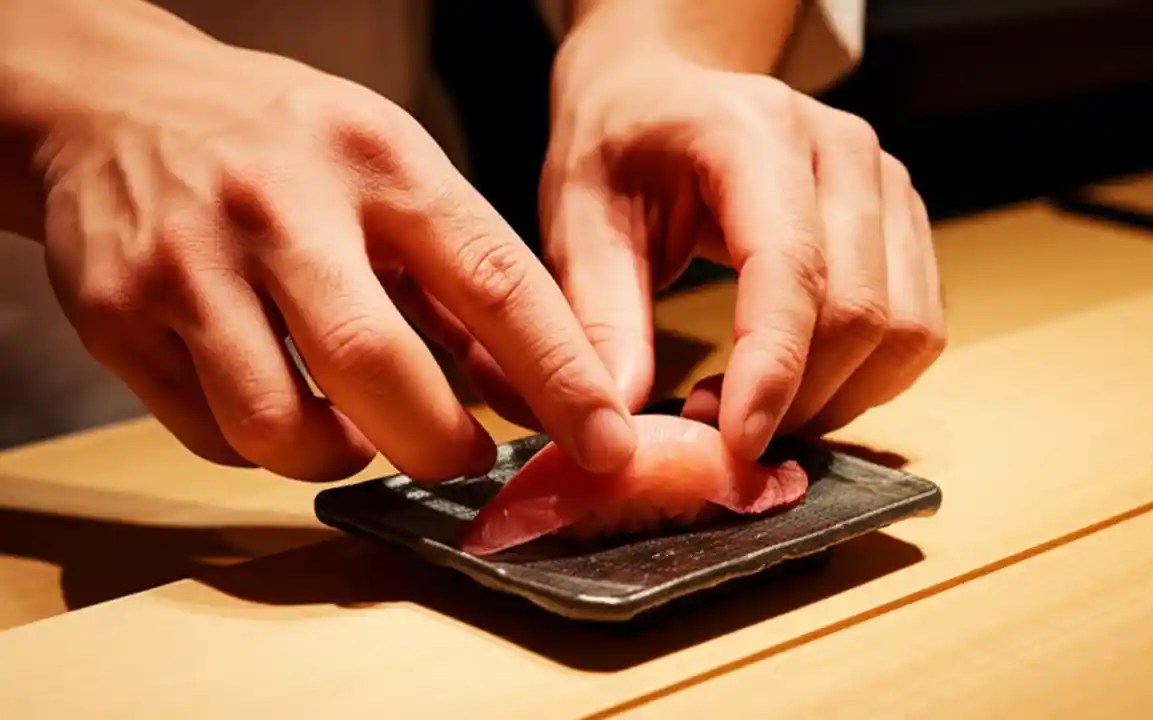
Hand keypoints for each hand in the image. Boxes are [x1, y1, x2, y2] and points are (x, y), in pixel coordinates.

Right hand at [29, 15, 635, 480]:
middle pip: (378, 367)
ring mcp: (189, 262)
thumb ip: (463, 280)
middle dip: (439, 444)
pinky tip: (278, 400)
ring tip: (354, 429)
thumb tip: (535, 393)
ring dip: (339, 457)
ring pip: (280, 427)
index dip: (559, 376)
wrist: (114, 103)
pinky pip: (213, 437)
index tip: (604, 444)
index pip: (494, 280)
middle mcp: (282, 206)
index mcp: (378, 161)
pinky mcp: (116, 316)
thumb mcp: (391, 167)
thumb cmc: (281, 144)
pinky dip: (265, 448)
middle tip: (463, 458)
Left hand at [541, 47, 945, 459]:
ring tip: (752, 410)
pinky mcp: (904, 222)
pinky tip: (799, 386)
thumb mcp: (578, 221)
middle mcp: (842, 150)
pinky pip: (916, 329)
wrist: (664, 93)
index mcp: (753, 133)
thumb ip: (601, 317)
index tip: (737, 442)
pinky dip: (866, 381)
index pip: (791, 265)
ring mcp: (887, 183)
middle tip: (718, 434)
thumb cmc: (618, 151)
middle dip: (796, 395)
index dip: (772, 366)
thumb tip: (619, 425)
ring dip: (835, 398)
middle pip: (860, 309)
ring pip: (902, 329)